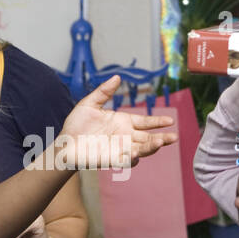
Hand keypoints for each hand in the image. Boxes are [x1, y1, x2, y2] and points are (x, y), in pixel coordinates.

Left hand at [54, 75, 177, 170]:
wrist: (65, 143)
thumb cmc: (76, 125)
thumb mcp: (89, 103)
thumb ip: (104, 91)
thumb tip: (117, 77)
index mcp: (123, 122)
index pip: (145, 122)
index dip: (158, 122)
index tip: (171, 120)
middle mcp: (125, 136)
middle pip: (148, 137)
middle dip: (162, 138)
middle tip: (173, 137)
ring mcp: (120, 149)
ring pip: (142, 149)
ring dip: (151, 147)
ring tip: (160, 142)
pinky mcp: (113, 159)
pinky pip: (127, 161)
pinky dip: (133, 158)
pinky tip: (136, 153)